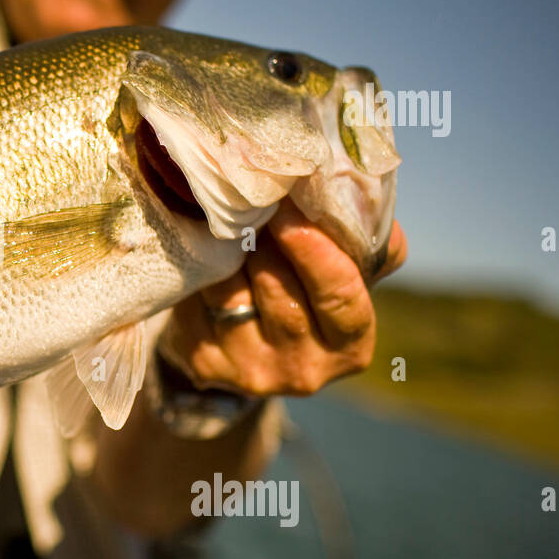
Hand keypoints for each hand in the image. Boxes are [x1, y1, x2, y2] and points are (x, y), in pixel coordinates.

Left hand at [160, 201, 407, 397]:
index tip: (290, 210)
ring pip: (234, 293)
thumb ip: (356, 242)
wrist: (245, 343)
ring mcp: (251, 370)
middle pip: (280, 292)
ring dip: (230, 249)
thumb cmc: (306, 294)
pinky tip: (203, 243)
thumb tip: (347, 189)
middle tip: (254, 199)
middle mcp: (303, 368)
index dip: (314, 250)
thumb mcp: (344, 275)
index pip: (339, 295)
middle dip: (266, 240)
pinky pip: (201, 300)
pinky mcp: (207, 362)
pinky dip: (203, 266)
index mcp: (349, 347)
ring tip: (229, 216)